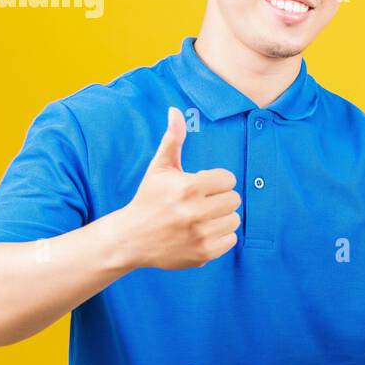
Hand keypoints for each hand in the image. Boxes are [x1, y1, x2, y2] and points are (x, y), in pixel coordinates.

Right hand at [109, 107, 241, 270]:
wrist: (130, 239)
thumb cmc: (149, 199)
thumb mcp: (160, 168)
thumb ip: (173, 139)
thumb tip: (175, 110)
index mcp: (188, 187)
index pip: (228, 179)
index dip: (215, 181)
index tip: (199, 187)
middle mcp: (195, 212)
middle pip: (234, 200)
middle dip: (219, 199)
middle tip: (200, 203)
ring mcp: (200, 235)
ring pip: (234, 220)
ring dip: (221, 218)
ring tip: (200, 218)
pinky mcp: (203, 253)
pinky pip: (230, 240)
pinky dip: (220, 237)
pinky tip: (201, 233)